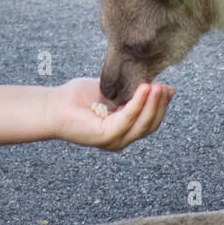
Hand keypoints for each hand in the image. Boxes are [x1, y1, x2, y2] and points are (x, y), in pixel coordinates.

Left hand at [50, 78, 173, 150]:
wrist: (53, 105)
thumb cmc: (78, 98)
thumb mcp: (111, 92)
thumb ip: (130, 91)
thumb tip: (152, 83)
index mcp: (123, 130)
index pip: (150, 121)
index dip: (162, 106)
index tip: (170, 89)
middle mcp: (121, 139)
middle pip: (150, 125)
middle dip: (160, 106)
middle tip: (166, 87)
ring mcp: (114, 141)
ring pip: (142, 125)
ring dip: (153, 105)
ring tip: (157, 86)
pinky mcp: (105, 137)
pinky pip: (127, 119)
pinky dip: (138, 104)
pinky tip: (143, 89)